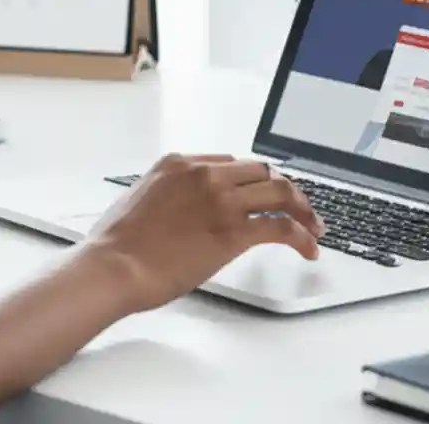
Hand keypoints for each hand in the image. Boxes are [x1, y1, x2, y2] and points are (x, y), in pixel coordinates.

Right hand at [87, 154, 325, 312]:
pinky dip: (302, 236)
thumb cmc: (117, 244)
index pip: (228, 162)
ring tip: (313, 226)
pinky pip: (282, 226)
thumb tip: (177, 209)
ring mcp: (222, 200)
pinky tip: (308, 248)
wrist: (114, 265)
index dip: (250, 180)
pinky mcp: (235, 230)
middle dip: (283, 189)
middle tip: (295, 207)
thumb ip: (165, 195)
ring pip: (280, 191)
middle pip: (260, 171)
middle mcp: (204, 174)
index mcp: (178, 164)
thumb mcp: (138, 200)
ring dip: (302, 208)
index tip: (259, 194)